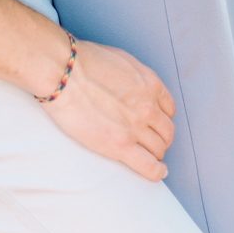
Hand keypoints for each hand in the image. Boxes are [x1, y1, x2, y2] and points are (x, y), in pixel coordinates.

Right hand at [44, 40, 174, 182]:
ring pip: (159, 149)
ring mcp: (135, 128)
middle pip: (166, 131)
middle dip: (160, 137)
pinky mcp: (120, 146)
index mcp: (149, 84)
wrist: (65, 74)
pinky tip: (158, 172)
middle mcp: (148, 107)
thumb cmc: (84, 62)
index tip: (155, 123)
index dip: (162, 118)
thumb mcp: (121, 60)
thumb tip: (133, 88)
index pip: (169, 108)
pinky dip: (157, 172)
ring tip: (148, 156)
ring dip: (155, 153)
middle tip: (151, 141)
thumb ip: (135, 77)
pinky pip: (149, 166)